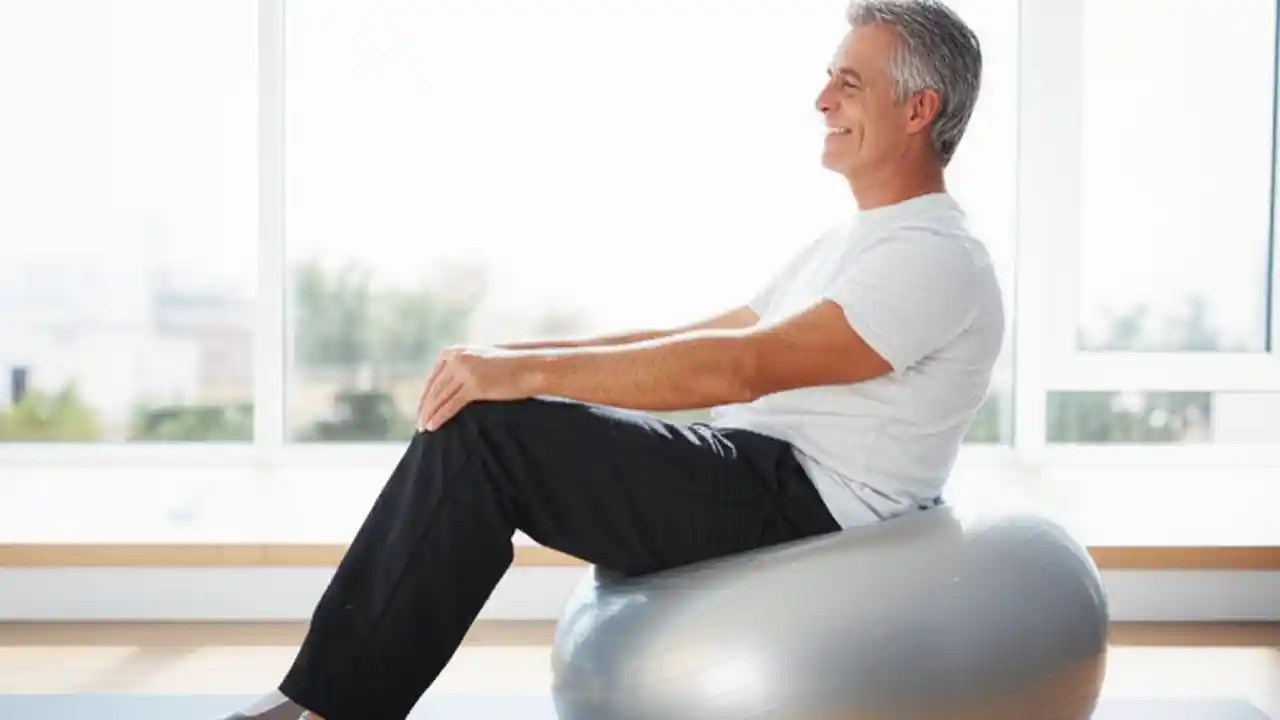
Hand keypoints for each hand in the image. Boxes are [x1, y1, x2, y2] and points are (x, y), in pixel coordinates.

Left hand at [416, 345, 535, 431]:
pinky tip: (432, 427)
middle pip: (434, 388)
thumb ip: (463, 368)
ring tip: (423, 429)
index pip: (433, 378)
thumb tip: (448, 388)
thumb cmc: (508, 367)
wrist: (531, 367)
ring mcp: (464, 371)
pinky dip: (439, 417)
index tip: (421, 411)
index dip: (425, 397)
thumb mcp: (480, 362)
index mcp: (454, 352)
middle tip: (418, 424)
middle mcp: (456, 358)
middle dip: (425, 408)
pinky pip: (450, 405)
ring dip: (429, 414)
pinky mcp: (474, 385)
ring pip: (439, 397)